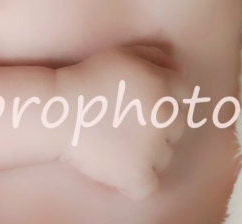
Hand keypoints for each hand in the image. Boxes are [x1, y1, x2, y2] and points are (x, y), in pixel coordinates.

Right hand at [55, 44, 185, 199]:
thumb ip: (155, 57)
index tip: (141, 103)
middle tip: (126, 123)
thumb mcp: (121, 55)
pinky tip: (117, 168)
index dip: (164, 99)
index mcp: (162, 85)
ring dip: (146, 153)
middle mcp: (163, 115)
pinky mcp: (136, 173)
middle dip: (157, 126)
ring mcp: (151, 147)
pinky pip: (149, 186)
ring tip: (117, 143)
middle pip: (177, 128)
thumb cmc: (87, 79)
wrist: (57, 111)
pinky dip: (134, 182)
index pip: (184, 95)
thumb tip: (179, 69)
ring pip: (165, 157)